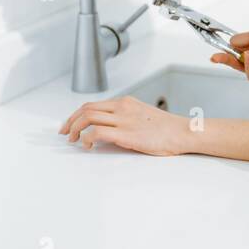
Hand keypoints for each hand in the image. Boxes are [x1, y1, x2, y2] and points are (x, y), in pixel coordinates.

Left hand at [58, 95, 186, 154]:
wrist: (183, 132)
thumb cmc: (168, 130)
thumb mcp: (143, 116)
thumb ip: (126, 119)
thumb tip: (109, 130)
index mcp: (126, 102)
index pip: (93, 105)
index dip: (76, 115)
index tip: (71, 125)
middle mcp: (122, 107)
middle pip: (85, 109)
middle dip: (70, 121)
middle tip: (65, 133)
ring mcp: (123, 119)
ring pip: (87, 117)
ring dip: (74, 129)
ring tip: (73, 140)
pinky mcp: (125, 133)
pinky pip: (96, 132)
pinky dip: (86, 138)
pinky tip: (87, 146)